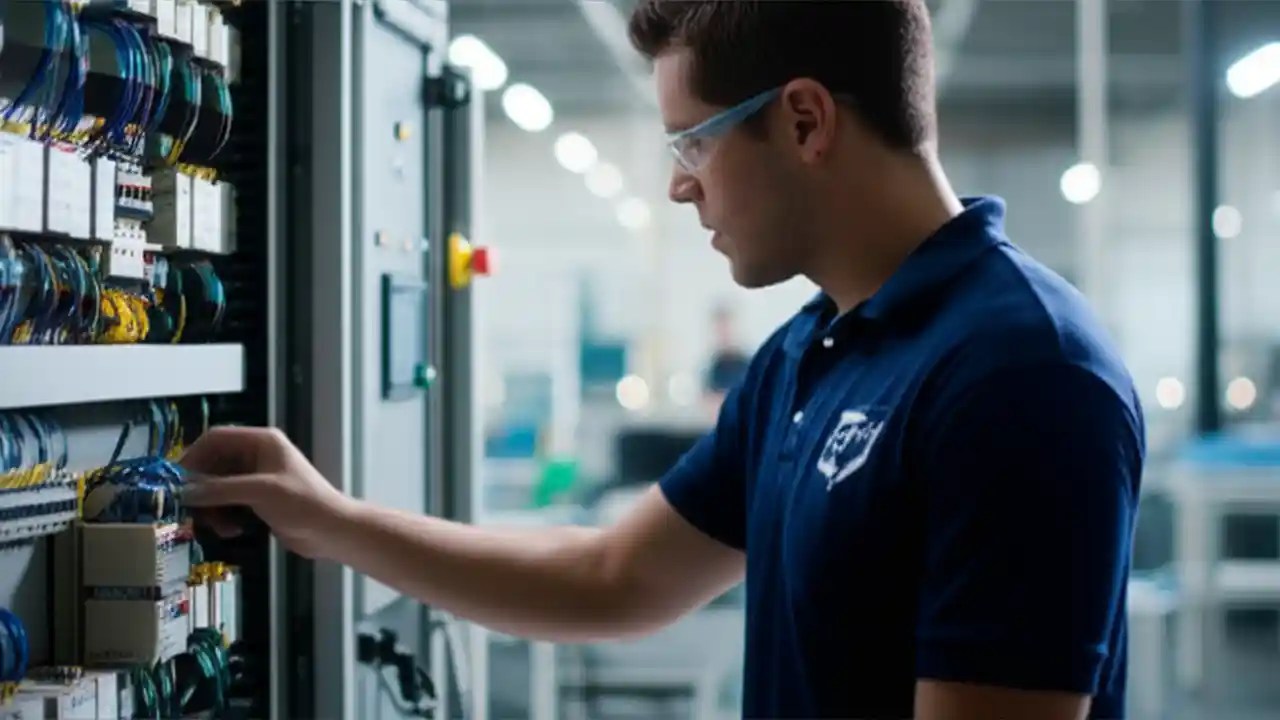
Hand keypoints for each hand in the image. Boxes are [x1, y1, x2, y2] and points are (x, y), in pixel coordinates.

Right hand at [179, 426, 355, 558]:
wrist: (331, 531)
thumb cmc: (303, 503)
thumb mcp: (260, 492)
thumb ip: (221, 489)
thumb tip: (185, 491)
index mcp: (261, 442)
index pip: (216, 438)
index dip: (194, 456)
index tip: (177, 480)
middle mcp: (256, 456)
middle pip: (213, 465)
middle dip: (203, 490)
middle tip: (192, 511)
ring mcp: (255, 478)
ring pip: (217, 488)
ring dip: (213, 508)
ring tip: (220, 527)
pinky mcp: (256, 500)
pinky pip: (227, 503)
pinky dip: (224, 517)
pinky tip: (233, 531)